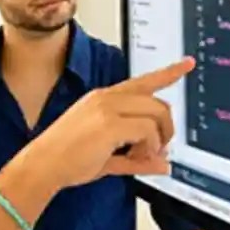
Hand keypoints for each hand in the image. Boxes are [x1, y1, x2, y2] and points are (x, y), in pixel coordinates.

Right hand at [25, 57, 194, 188]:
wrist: (42, 165)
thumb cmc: (65, 158)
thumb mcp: (108, 157)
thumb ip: (137, 159)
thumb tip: (163, 164)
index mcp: (104, 99)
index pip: (143, 81)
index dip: (169, 72)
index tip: (187, 64)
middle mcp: (106, 98)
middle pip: (158, 103)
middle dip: (166, 129)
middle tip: (158, 149)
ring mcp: (107, 108)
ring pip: (156, 114)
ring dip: (158, 140)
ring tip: (143, 156)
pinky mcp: (109, 124)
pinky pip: (147, 131)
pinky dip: (149, 148)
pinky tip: (136, 157)